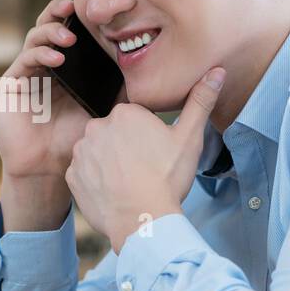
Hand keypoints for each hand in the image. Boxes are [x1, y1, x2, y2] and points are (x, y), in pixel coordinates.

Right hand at [0, 0, 126, 230]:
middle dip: (59, 11)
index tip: (95, 10)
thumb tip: (154, 74)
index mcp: (68, 65)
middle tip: (74, 8)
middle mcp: (46, 63)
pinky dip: (40, 54)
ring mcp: (28, 71)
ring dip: (51, 31)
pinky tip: (56, 58)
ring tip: (69, 38)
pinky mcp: (12, 83)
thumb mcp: (105, 110)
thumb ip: (124, 91)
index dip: (80, 16)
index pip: (72, 29)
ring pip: (35, 36)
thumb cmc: (75, 139)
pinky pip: (24, 59)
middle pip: (49, 24)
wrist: (47, 168)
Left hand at [66, 66, 224, 252]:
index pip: (134, 119)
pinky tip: (113, 192)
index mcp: (124, 113)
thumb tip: (217, 71)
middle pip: (114, 134)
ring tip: (129, 182)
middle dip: (126, 148)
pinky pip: (84, 174)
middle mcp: (96, 126)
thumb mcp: (189, 138)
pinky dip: (96, 182)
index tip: (155, 154)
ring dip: (109, 164)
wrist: (143, 219)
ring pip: (98, 153)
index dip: (147, 138)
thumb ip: (200, 101)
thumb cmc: (167, 178)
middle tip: (144, 169)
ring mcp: (80, 152)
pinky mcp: (72, 176)